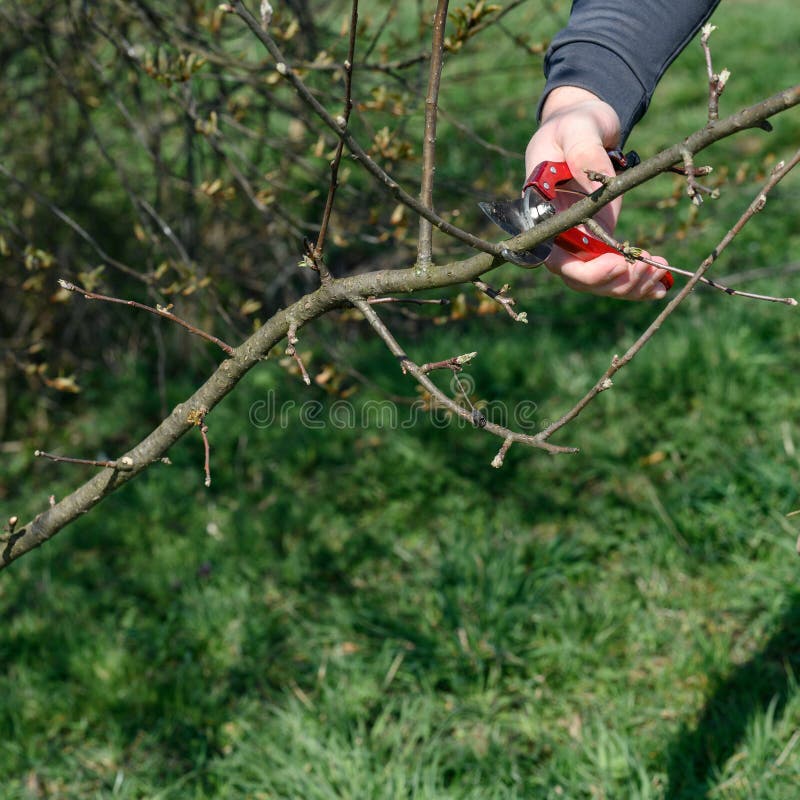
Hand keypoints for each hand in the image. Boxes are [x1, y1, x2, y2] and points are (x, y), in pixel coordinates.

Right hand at [525, 86, 669, 299]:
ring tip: (662, 275)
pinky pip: (615, 270)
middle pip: (579, 278)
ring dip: (630, 285)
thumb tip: (594, 182)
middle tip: (649, 268)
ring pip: (599, 281)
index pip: (556, 259)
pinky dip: (638, 280)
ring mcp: (578, 241)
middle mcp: (557, 236)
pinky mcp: (599, 240)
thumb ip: (583, 152)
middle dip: (614, 282)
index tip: (617, 264)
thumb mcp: (577, 130)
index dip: (585, 271)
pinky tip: (663, 282)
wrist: (583, 125)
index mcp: (542, 215)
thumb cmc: (574, 124)